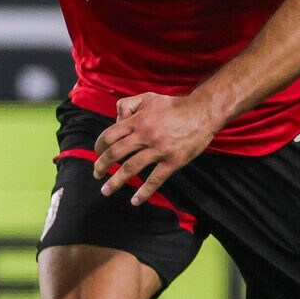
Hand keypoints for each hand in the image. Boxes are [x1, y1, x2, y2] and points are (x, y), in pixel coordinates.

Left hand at [92, 92, 219, 204]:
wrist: (203, 112)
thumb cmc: (174, 105)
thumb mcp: (148, 98)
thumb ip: (128, 105)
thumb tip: (115, 119)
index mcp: (137, 121)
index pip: (110, 135)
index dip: (99, 146)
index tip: (97, 153)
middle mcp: (144, 136)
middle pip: (116, 153)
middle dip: (101, 165)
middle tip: (96, 174)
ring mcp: (158, 150)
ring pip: (130, 168)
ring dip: (115, 181)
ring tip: (106, 190)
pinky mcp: (173, 161)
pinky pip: (155, 179)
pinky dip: (144, 192)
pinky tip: (135, 200)